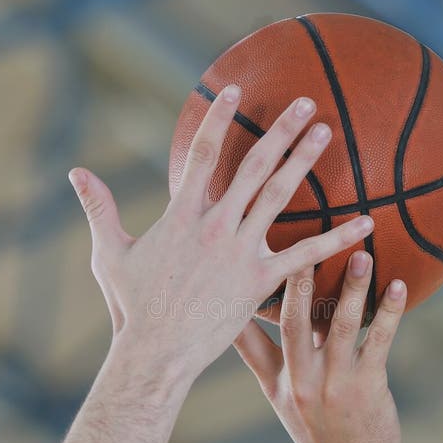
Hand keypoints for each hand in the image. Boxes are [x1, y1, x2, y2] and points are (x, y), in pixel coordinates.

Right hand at [69, 85, 372, 382]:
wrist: (155, 351)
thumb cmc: (131, 306)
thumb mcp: (110, 254)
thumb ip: (100, 209)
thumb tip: (76, 173)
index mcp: (181, 215)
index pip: (203, 155)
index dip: (219, 119)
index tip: (236, 91)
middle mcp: (214, 226)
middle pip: (252, 166)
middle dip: (279, 131)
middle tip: (306, 102)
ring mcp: (238, 252)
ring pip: (278, 197)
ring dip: (305, 162)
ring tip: (328, 132)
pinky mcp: (258, 281)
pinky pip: (305, 256)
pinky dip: (336, 238)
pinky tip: (366, 223)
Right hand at [235, 253, 406, 442]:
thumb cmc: (319, 436)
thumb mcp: (282, 401)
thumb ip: (267, 361)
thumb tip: (251, 323)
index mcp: (278, 382)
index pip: (247, 338)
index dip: (240, 303)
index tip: (234, 267)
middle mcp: (301, 381)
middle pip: (293, 321)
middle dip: (298, 281)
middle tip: (303, 242)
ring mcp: (334, 385)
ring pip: (340, 326)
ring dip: (352, 287)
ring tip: (361, 253)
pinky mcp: (367, 389)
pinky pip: (378, 342)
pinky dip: (389, 312)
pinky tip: (398, 287)